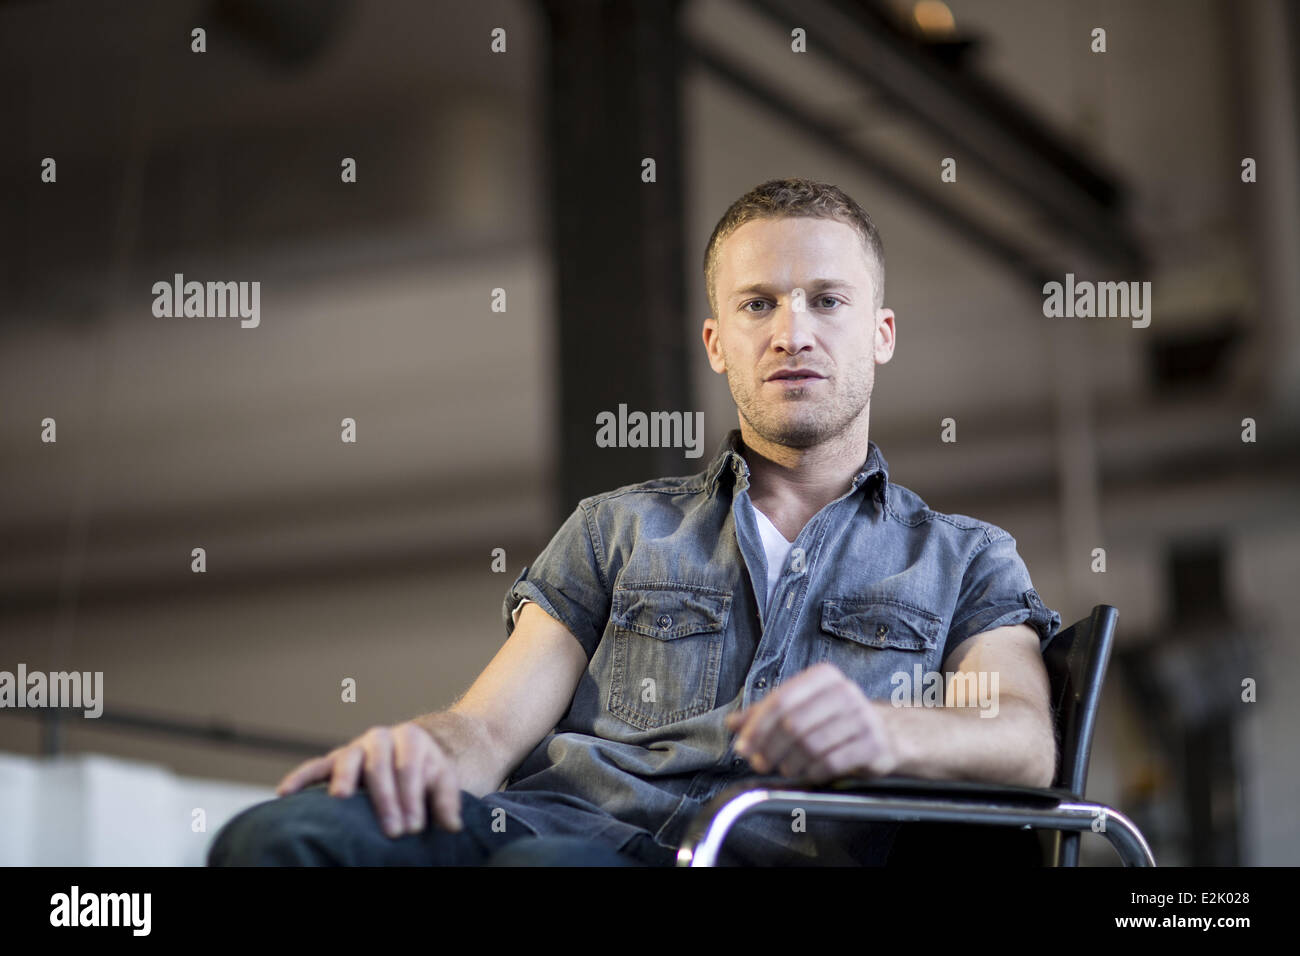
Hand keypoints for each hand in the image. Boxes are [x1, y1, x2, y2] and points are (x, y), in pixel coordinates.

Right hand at [275, 721, 462, 837]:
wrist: (413, 755)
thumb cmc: (426, 774)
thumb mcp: (442, 781)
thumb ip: (447, 800)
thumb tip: (452, 826)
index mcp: (410, 738)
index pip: (410, 768)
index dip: (412, 798)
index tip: (414, 827)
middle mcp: (380, 738)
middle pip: (380, 766)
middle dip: (387, 799)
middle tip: (392, 830)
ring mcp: (355, 748)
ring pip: (347, 760)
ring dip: (344, 779)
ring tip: (340, 798)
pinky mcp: (334, 761)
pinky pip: (314, 767)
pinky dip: (300, 778)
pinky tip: (285, 793)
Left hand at [724, 662, 900, 782]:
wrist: (886, 734)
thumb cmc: (836, 720)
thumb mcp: (802, 708)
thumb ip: (766, 713)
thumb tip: (732, 723)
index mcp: (823, 677)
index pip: (780, 700)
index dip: (757, 726)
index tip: (743, 746)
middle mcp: (845, 692)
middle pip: (793, 724)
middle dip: (770, 748)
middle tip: (759, 763)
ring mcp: (862, 717)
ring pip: (811, 745)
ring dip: (790, 763)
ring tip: (784, 768)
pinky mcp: (873, 744)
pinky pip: (832, 762)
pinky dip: (813, 772)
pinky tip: (807, 773)